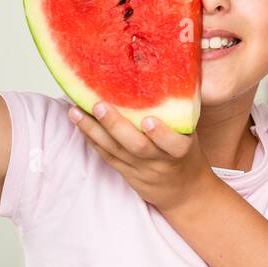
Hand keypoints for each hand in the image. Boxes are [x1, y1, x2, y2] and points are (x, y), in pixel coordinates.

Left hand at [68, 101, 216, 214]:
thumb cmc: (187, 156)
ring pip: (115, 151)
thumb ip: (180, 113)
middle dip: (116, 126)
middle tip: (99, 105)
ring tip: (75, 110)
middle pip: (137, 147)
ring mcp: (140, 169)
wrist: (185, 192)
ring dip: (93, 130)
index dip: (161, 134)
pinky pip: (107, 156)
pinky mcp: (126, 173)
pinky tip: (79, 123)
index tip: (149, 120)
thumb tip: (171, 74)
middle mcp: (159, 162)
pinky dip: (92, 139)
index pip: (174, 145)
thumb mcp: (192, 136)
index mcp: (181, 152)